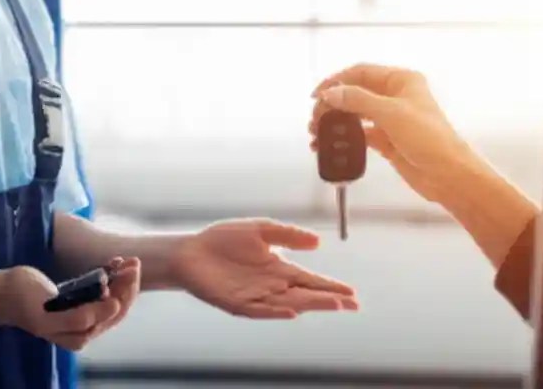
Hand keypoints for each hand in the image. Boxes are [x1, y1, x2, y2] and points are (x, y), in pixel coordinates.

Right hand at [0, 259, 138, 351]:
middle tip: (134, 261)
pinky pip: (101, 292)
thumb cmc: (24, 300)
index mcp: (80, 335)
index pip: (114, 313)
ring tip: (128, 260)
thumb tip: (113, 307)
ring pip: (112, 298)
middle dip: (128, 283)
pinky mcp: (77, 302)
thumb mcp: (50, 312)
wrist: (3, 293)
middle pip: (117, 306)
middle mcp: (85, 329)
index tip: (130, 270)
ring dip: (122, 279)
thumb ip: (81, 315)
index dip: (126, 291)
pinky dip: (110, 277)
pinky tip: (114, 263)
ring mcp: (82, 315)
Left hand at [170, 219, 359, 319]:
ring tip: (332, 305)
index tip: (352, 293)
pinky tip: (293, 310)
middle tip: (351, 304)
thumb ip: (288, 235)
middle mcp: (271, 286)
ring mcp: (256, 296)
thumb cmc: (224, 240)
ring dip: (310, 305)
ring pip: (289, 303)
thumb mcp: (261, 230)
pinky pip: (260, 310)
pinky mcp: (237, 303)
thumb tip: (317, 243)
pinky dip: (277, 311)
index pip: (311, 280)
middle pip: (306, 294)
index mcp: (279, 269)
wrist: (191, 251)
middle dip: (328, 299)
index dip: (331, 287)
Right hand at [309, 63, 479, 204]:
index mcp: (402, 80)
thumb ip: (358, 100)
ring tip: (317, 133)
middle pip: (356, 93)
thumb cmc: (428, 138)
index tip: (317, 95)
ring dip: (336, 122)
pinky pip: (361, 134)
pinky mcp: (388, 140)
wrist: (449, 175)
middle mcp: (396, 96)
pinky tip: (331, 145)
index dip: (337, 81)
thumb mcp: (391, 113)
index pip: (361, 72)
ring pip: (356, 114)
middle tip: (315, 119)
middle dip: (333, 104)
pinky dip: (345, 138)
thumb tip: (330, 93)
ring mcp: (392, 119)